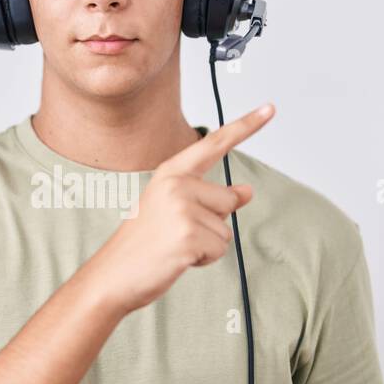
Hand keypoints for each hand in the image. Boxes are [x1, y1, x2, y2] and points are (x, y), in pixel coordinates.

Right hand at [87, 103, 274, 314]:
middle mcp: (176, 184)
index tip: (270, 108)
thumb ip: (211, 199)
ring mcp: (182, 209)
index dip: (245, 126)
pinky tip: (177, 258)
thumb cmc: (144, 243)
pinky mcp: (188, 235)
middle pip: (228, 200)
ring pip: (225, 230)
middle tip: (176, 235)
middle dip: (213, 224)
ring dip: (207, 245)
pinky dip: (204, 260)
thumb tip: (247, 191)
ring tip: (174, 247)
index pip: (214, 145)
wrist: (113, 275)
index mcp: (171, 173)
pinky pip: (219, 249)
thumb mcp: (176, 211)